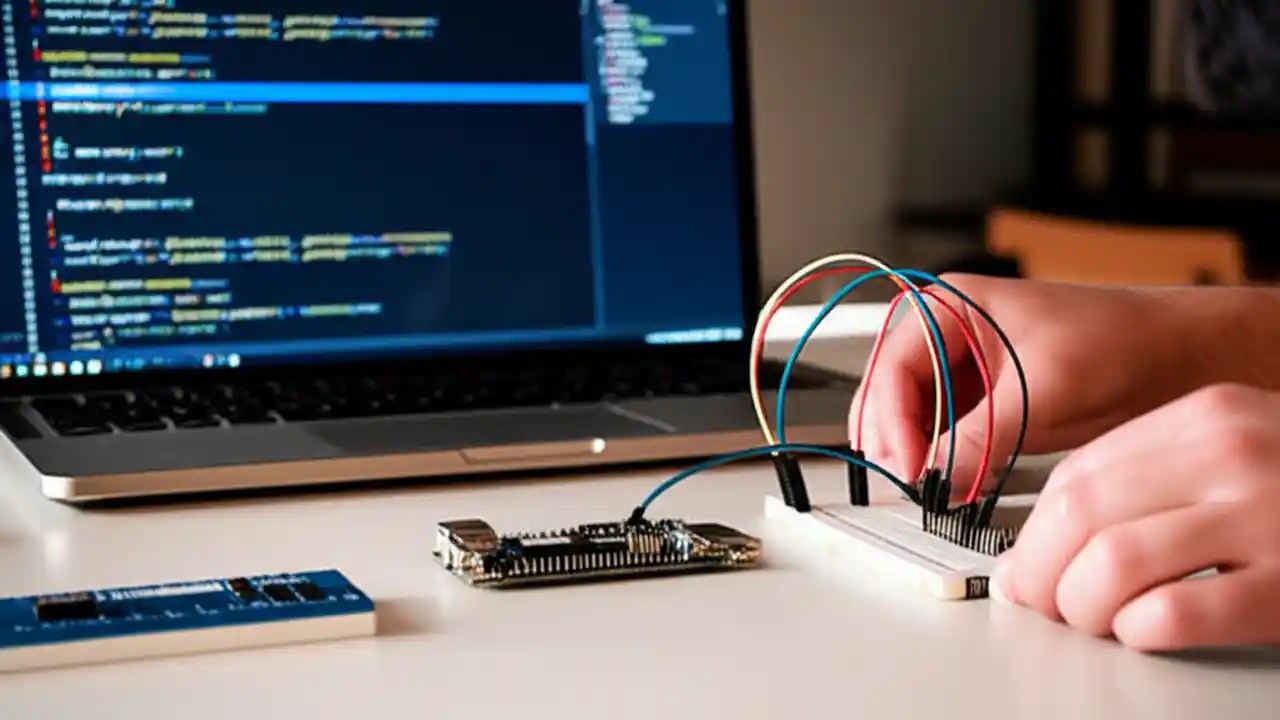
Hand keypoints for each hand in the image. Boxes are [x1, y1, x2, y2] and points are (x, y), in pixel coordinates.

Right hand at [850, 274, 1279, 490]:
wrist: (1184, 356)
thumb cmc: (1125, 341)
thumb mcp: (1044, 390)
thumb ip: (981, 436)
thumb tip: (936, 478)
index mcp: (950, 306)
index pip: (893, 368)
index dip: (892, 423)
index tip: (907, 468)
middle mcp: (947, 334)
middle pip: (888, 392)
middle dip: (892, 440)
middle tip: (907, 484)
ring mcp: (963, 369)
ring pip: (908, 417)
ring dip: (913, 453)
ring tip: (926, 488)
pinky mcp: (983, 402)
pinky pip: (940, 433)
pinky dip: (939, 460)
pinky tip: (947, 482)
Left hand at [993, 384, 1279, 651]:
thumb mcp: (1235, 450)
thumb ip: (1154, 474)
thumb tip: (1052, 536)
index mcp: (1206, 418)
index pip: (1079, 473)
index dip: (1035, 530)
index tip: (1023, 565)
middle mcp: (1232, 455)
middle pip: (1083, 514)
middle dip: (1043, 571)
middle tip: (1044, 603)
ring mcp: (1268, 516)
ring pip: (1115, 562)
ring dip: (1083, 605)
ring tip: (1094, 620)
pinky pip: (1178, 612)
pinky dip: (1140, 629)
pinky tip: (1145, 631)